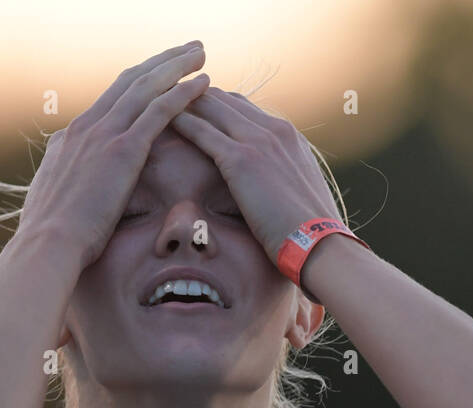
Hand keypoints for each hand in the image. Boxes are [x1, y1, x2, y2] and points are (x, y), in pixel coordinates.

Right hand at [17, 42, 210, 269]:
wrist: (48, 245)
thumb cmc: (52, 237)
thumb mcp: (55, 198)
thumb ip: (69, 180)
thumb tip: (72, 180)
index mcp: (72, 137)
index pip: (110, 98)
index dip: (138, 81)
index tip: (158, 72)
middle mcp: (87, 127)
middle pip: (130, 80)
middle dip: (161, 61)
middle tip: (187, 50)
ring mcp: (104, 135)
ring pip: (146, 86)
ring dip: (176, 66)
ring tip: (200, 53)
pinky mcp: (123, 150)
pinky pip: (159, 111)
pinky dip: (182, 93)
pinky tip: (203, 84)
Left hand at [167, 88, 341, 267]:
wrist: (321, 244)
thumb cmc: (311, 234)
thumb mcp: (298, 198)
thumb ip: (281, 184)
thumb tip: (273, 197)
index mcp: (288, 136)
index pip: (242, 107)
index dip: (215, 108)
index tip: (194, 113)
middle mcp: (273, 129)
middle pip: (223, 98)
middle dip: (192, 98)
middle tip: (161, 102)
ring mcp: (258, 140)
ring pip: (209, 106)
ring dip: (180, 103)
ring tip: (151, 106)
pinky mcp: (241, 160)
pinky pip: (201, 131)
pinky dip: (179, 122)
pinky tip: (157, 125)